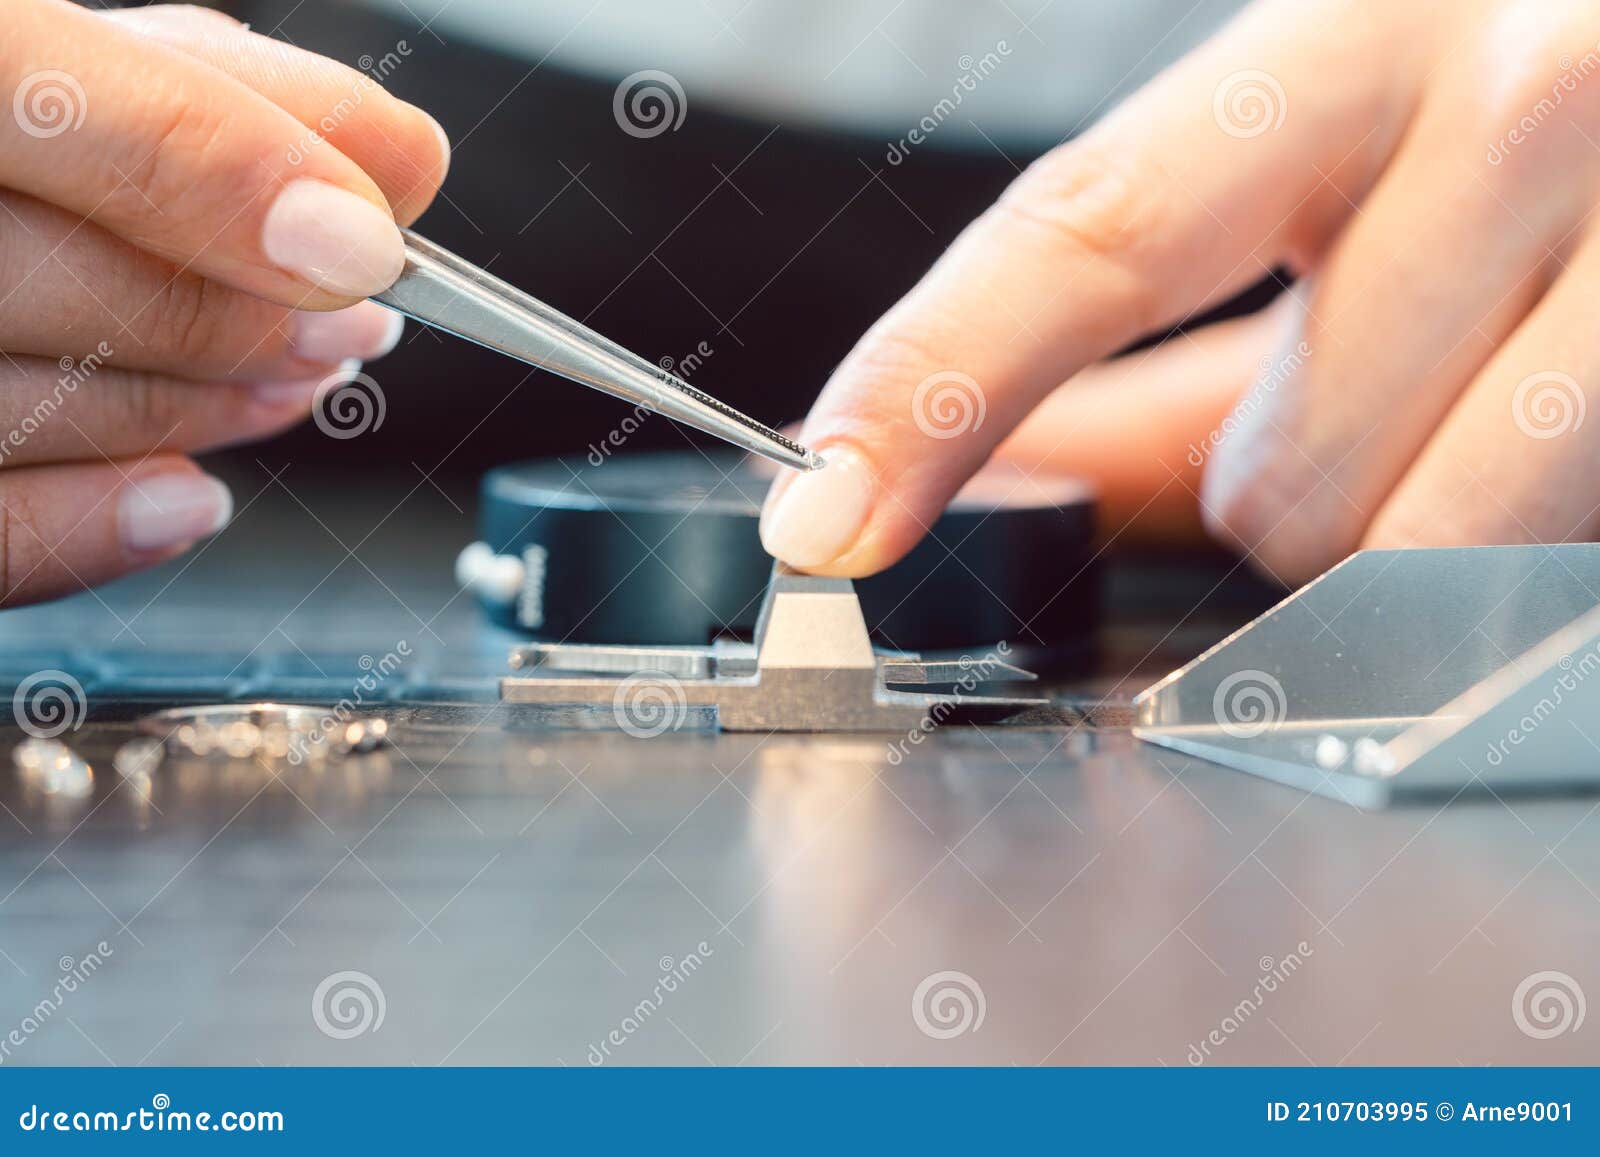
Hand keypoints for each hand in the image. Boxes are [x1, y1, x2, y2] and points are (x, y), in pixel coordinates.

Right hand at [0, 1, 446, 605]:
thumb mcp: (43, 65)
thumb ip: (200, 94)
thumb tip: (395, 156)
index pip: (56, 104)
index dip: (234, 175)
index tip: (369, 240)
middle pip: (70, 276)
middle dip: (248, 314)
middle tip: (352, 319)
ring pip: (45, 406)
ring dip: (208, 406)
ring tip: (293, 382)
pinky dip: (98, 527)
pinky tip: (187, 496)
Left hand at [760, 0, 1599, 585]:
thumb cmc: (1525, 116)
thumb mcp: (1341, 165)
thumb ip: (1141, 324)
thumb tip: (958, 452)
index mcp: (1354, 38)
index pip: (1092, 238)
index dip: (938, 389)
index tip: (826, 512)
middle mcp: (1521, 94)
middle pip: (1276, 484)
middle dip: (1299, 487)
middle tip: (1385, 390)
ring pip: (1420, 550)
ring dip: (1420, 525)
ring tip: (1491, 399)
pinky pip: (1542, 572)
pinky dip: (1522, 542)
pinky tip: (1561, 420)